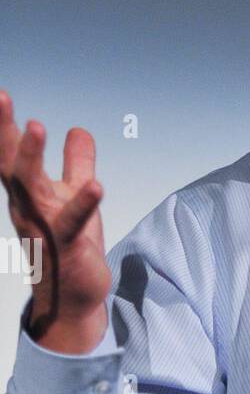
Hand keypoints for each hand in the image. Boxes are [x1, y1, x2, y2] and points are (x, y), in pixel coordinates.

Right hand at [0, 91, 111, 343]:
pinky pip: (72, 222)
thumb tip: (78, 130)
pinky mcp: (66, 246)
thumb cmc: (69, 244)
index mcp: (26, 191)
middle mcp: (27, 205)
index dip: (4, 123)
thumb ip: (77, 163)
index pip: (11, 152)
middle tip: (0, 95)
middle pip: (10, 162)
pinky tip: (96, 186)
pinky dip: (83, 203)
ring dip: (32, 157)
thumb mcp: (75, 195)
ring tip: (37, 126)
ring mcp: (43, 225)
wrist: (71, 298)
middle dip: (4, 130)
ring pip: (31, 187)